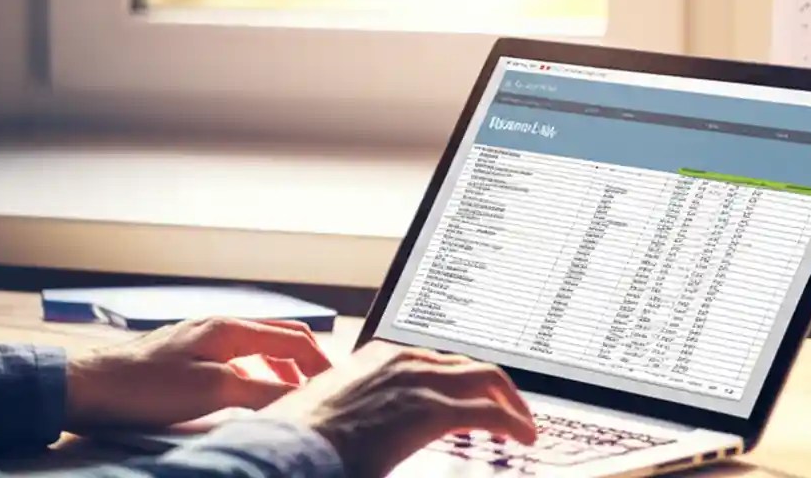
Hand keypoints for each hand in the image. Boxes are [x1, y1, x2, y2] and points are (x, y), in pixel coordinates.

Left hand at [65, 317, 330, 430]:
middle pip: (279, 335)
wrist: (89, 387)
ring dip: (283, 365)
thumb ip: (260, 392)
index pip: (293, 338)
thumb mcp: (212, 392)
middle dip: (308, 357)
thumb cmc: (145, 387)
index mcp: (230, 329)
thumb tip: (299, 398)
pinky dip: (258, 371)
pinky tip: (251, 390)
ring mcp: (201, 338)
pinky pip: (237, 356)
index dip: (321, 362)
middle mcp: (219, 326)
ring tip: (296, 390)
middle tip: (326, 384)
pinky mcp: (186, 353)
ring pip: (258, 345)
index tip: (339, 384)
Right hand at [260, 341, 535, 477]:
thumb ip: (362, 411)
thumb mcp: (334, 414)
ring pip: (486, 379)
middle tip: (513, 411)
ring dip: (511, 402)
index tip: (478, 396)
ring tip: (523, 424)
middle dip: (497, 386)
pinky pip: (488, 412)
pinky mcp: (430, 411)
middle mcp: (401, 360)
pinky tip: (524, 437)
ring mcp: (417, 381)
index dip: (466, 378)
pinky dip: (513, 422)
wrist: (286, 453)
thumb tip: (370, 430)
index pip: (438, 358)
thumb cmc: (299, 443)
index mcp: (378, 357)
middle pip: (469, 365)